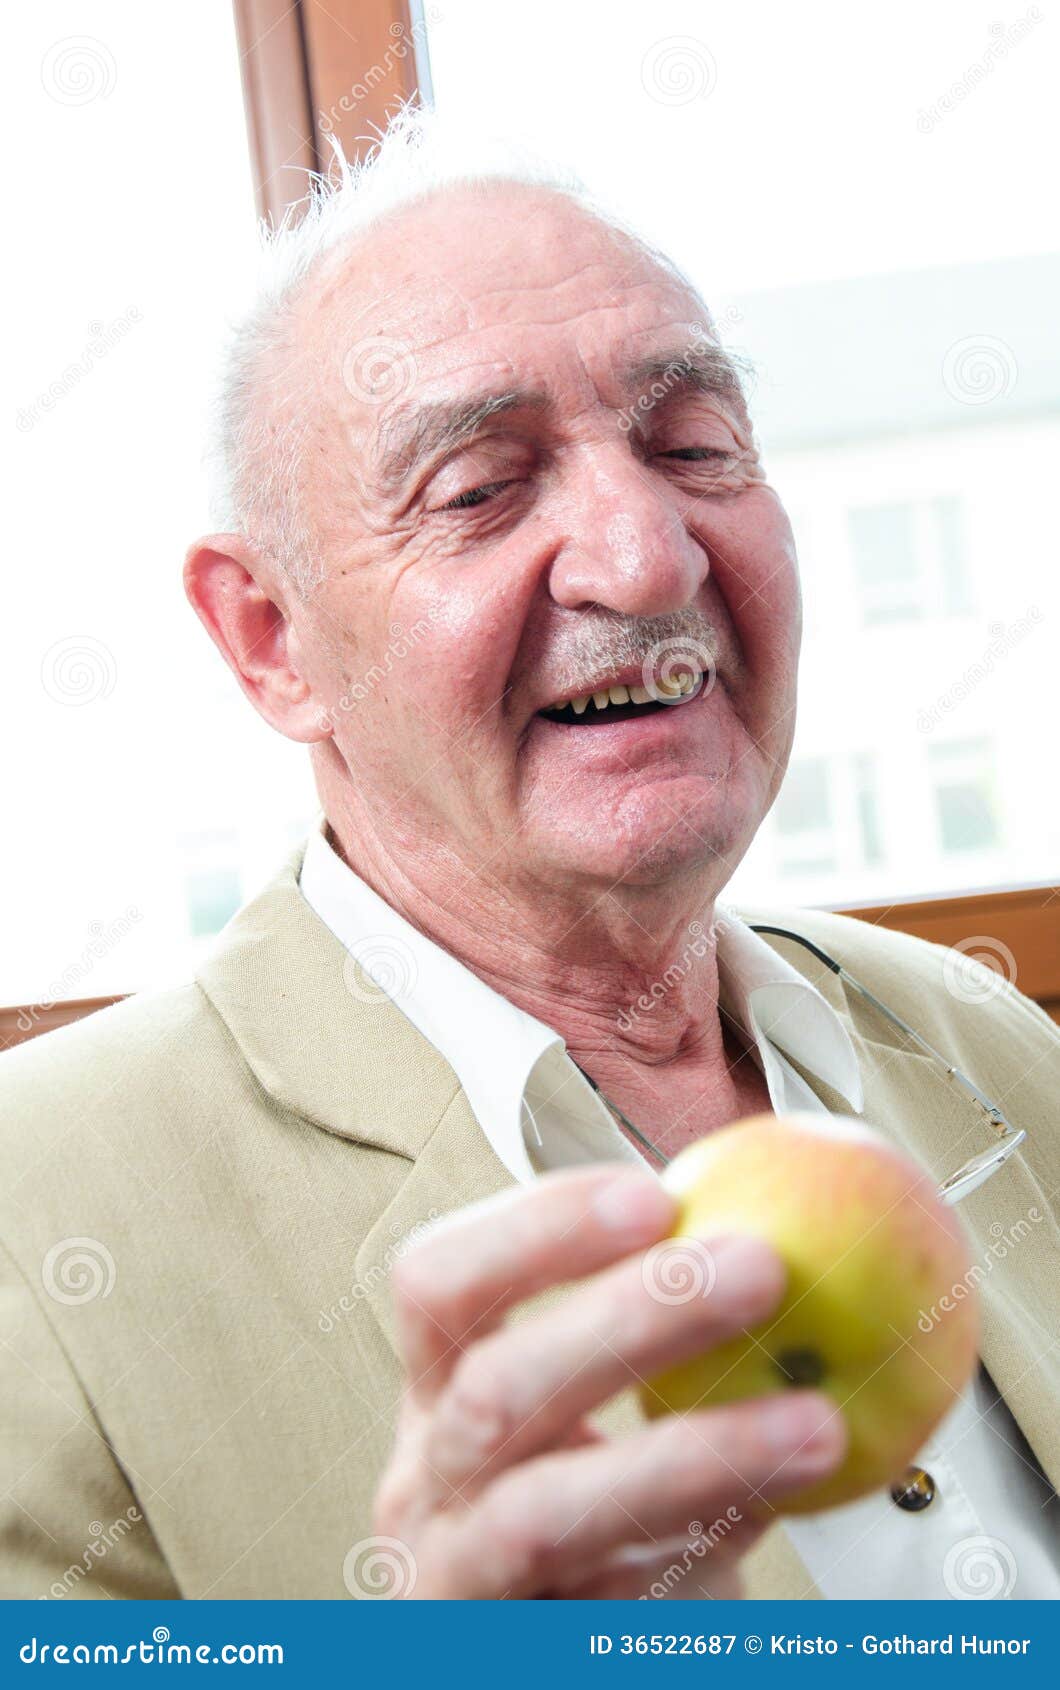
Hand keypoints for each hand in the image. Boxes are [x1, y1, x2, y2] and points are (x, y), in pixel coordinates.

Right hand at [373, 1164, 845, 1598]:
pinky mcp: (515, 1656)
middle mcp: (427, 1483)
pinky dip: (703, 1560)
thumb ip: (656, 1322)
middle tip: (758, 1267)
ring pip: (545, 1514)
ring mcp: (458, 1582)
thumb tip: (787, 1208)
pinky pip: (613, 1613)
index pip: (438, 1284)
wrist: (567, 1645)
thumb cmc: (586, 1516)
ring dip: (687, 1455)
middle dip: (628, 1317)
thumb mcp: (590, 1407)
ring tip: (812, 1420)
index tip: (654, 1195)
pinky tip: (779, 1513)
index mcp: (438, 1391)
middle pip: (495, 1387)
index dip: (534, 1230)